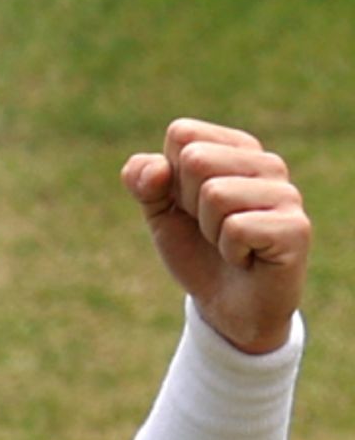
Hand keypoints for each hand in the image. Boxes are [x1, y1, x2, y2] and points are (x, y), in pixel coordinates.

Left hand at [123, 119, 309, 353]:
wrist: (226, 305)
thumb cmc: (197, 249)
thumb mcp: (159, 212)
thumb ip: (143, 181)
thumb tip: (157, 167)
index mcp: (236, 148)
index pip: (182, 134)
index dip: (168, 176)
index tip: (187, 204)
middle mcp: (267, 163)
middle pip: (196, 158)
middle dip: (187, 203)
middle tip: (210, 227)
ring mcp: (286, 194)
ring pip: (215, 193)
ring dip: (209, 230)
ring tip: (230, 243)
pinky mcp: (296, 228)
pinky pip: (236, 228)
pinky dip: (229, 251)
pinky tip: (247, 258)